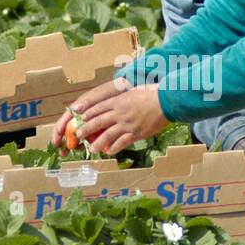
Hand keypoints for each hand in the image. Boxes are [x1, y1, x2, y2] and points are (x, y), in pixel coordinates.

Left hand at [53, 78, 168, 155]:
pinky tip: (109, 152)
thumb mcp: (133, 92)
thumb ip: (122, 98)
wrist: (165, 101)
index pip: (99, 108)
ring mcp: (127, 124)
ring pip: (108, 135)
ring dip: (98, 143)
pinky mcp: (136, 133)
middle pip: (99, 122)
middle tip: (78, 135)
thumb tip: (115, 102)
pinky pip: (122, 142)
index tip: (80, 118)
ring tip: (92, 149)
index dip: (88, 113)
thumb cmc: (151, 94)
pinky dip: (114, 148)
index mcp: (118, 101)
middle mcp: (120, 113)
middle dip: (87, 129)